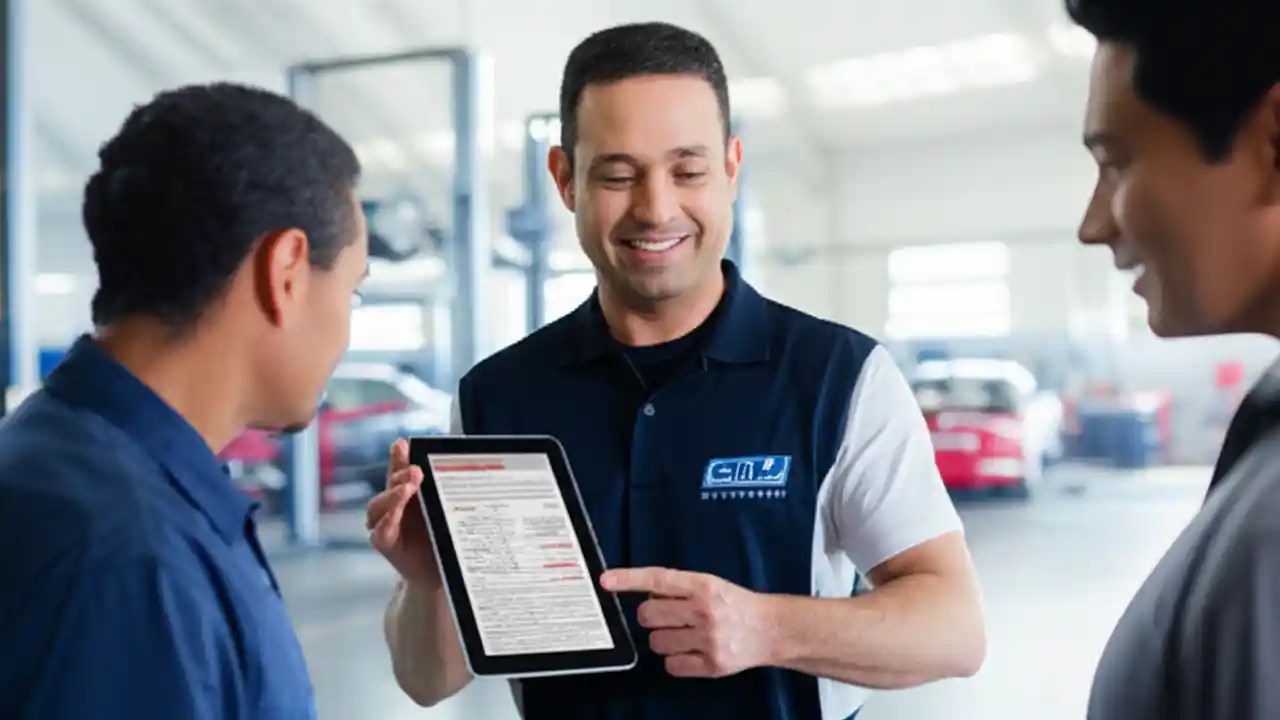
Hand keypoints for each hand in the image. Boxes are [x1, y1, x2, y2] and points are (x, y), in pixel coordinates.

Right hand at [366, 439, 438, 585]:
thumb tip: (450, 461)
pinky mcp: (386, 543)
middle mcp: (395, 504)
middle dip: (400, 476)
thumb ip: (444, 489)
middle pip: (391, 484)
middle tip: (416, 471)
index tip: (402, 445)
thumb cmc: (442, 537)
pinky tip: (393, 516)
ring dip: (393, 496)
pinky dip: (386, 522)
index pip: (401, 469)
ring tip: (407, 489)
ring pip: (380, 506)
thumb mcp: (447, 510)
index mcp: (410, 491)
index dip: (398, 456)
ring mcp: (387, 523)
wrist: (439, 572)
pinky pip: (381, 531)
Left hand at [601, 567, 774, 677]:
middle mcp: (704, 611)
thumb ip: (679, 588)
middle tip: (667, 616)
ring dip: (662, 639)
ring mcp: (708, 640)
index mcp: (703, 586)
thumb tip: (644, 595)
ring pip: (656, 642)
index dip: (629, 579)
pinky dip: (674, 660)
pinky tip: (689, 650)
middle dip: (650, 616)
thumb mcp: (710, 584)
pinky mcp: (711, 665)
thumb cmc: (736, 604)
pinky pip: (671, 665)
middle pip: (648, 615)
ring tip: (683, 634)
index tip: (606, 581)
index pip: (658, 580)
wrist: (770, 629)